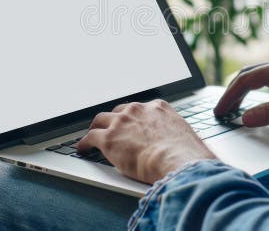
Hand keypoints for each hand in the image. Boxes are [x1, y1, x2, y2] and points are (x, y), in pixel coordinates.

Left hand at [77, 100, 215, 183]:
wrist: (177, 160)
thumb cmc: (186, 154)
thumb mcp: (184, 135)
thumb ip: (174, 135)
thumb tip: (178, 146)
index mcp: (158, 107)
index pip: (140, 109)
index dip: (133, 118)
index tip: (131, 123)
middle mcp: (138, 110)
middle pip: (119, 111)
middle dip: (114, 120)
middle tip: (110, 128)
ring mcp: (122, 123)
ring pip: (101, 120)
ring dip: (96, 128)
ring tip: (92, 136)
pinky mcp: (109, 138)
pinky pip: (90, 137)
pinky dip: (84, 143)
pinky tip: (82, 149)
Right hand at [214, 58, 268, 135]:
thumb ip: (266, 114)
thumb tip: (244, 117)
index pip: (245, 80)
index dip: (229, 97)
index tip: (220, 111)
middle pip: (250, 74)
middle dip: (234, 91)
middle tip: (222, 109)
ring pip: (260, 75)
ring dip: (245, 89)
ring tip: (234, 105)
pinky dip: (257, 89)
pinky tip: (257, 99)